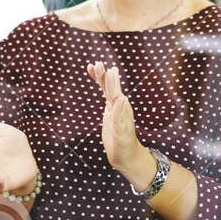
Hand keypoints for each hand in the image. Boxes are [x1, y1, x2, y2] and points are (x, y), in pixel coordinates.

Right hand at [86, 61, 153, 188]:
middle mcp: (119, 107)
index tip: (108, 70)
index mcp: (122, 110)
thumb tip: (122, 98)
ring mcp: (114, 109)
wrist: (126, 156)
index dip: (111, 82)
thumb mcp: (122, 133)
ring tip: (94, 66)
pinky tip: (98, 80)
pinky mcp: (110, 112)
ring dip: (101, 78)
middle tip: (97, 64)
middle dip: (103, 76)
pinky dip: (101, 87)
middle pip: (110, 88)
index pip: (115, 92)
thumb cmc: (125, 146)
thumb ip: (120, 116)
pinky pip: (105, 95)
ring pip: (107, 89)